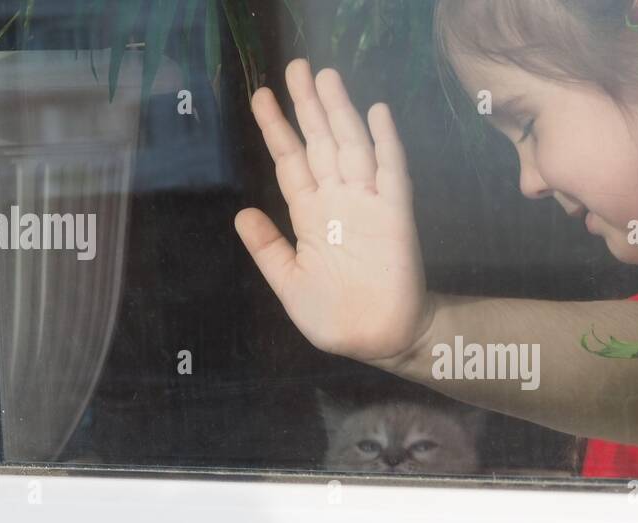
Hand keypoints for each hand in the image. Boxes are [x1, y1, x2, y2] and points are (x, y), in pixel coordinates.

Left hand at [235, 59, 430, 365]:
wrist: (377, 340)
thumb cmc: (334, 317)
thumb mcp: (288, 284)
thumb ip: (268, 249)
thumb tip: (242, 213)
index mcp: (310, 215)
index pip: (291, 161)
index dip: (277, 128)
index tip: (261, 96)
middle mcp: (337, 201)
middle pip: (320, 143)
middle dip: (307, 106)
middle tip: (296, 67)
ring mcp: (367, 205)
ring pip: (352, 146)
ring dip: (339, 112)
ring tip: (326, 77)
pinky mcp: (395, 216)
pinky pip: (391, 172)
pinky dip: (385, 142)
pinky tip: (376, 113)